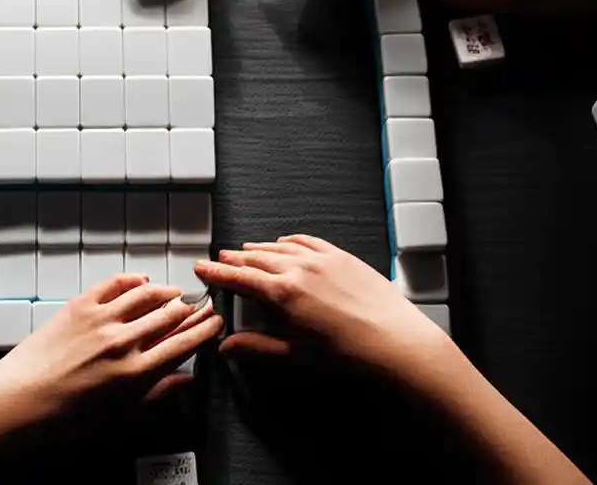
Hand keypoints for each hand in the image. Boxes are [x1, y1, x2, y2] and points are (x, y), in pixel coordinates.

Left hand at [0, 274, 222, 416]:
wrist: (20, 401)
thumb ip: (156, 395)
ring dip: (166, 291)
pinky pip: (114, 284)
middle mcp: (123, 341)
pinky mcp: (79, 306)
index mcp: (137, 373)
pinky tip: (142, 280)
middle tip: (202, 304)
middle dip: (192, 309)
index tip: (216, 322)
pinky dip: (132, 279)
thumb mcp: (120, 416)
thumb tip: (185, 380)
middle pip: (170, 315)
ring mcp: (101, 320)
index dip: (205, 330)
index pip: (184, 344)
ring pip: (147, 294)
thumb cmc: (66, 418)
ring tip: (176, 293)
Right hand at [195, 234, 448, 374]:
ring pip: (282, 247)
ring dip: (260, 249)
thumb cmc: (347, 354)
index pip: (239, 279)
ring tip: (247, 250)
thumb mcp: (294, 356)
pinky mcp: (344, 258)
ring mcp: (323, 259)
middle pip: (257, 259)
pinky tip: (286, 241)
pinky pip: (310, 241)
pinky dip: (292, 240)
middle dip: (235, 259)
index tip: (201, 268)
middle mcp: (300, 269)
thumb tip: (227, 346)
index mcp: (283, 293)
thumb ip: (257, 348)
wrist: (395, 342)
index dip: (216, 274)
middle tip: (219, 259)